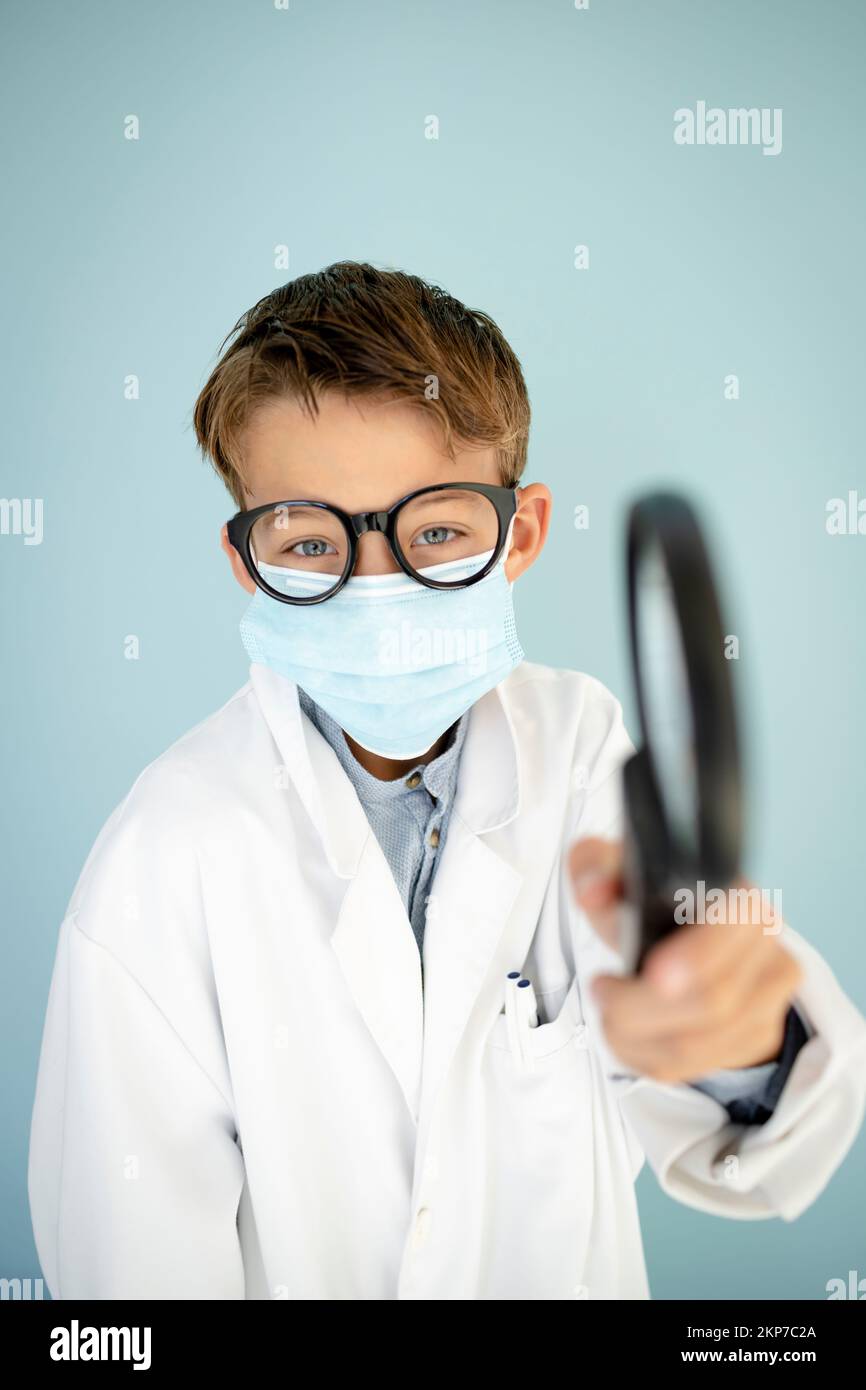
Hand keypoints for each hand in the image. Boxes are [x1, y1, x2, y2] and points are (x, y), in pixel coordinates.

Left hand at [567, 837, 803, 1083]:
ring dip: (634, 1036)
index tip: (652, 974)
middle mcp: (769, 946)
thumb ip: (595, 869)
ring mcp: (768, 998)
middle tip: (603, 989)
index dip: (698, 957)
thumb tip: (592, 891)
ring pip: (696, 1045)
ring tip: (610, 1009)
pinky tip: (627, 1033)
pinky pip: (689, 1068)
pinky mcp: (754, 1037)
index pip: (736, 929)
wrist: (684, 938)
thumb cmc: (650, 904)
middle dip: (639, 1006)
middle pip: (713, 1001)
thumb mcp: (617, 875)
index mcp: (740, 897)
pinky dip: (641, 1056)